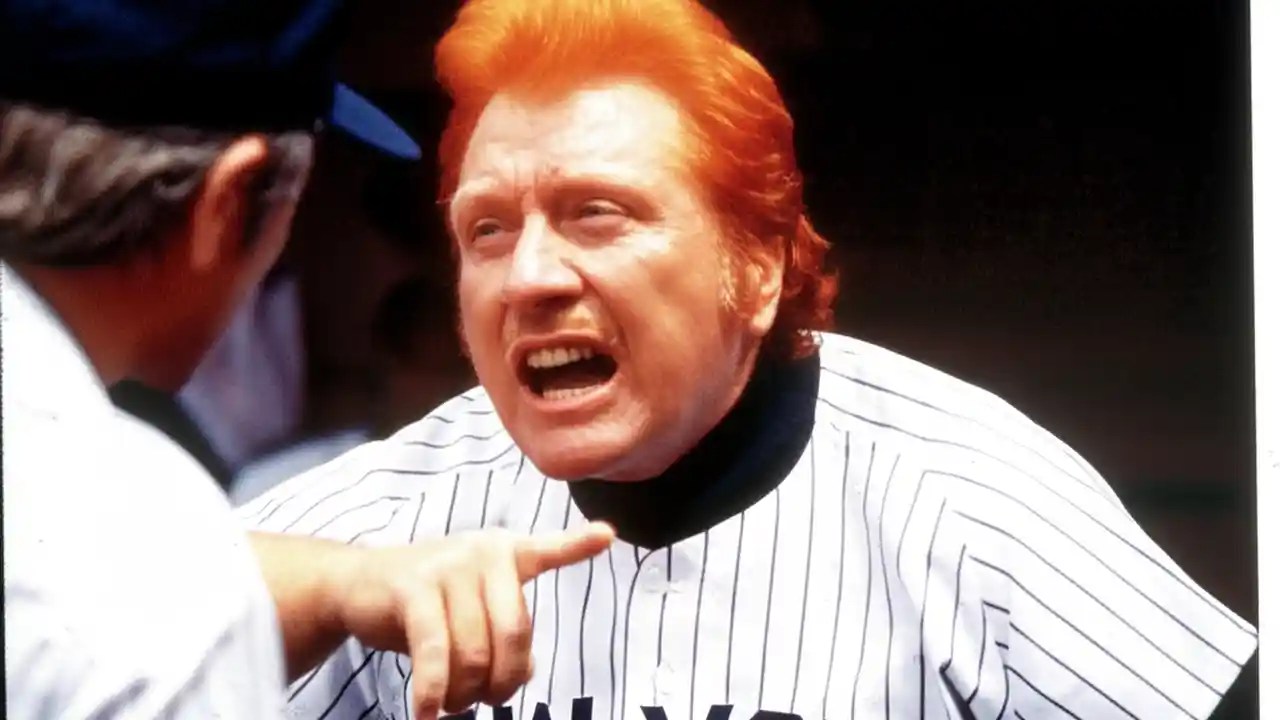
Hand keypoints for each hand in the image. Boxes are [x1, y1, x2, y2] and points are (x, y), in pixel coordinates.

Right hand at [330, 522, 614, 719]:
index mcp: (506, 553)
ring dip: (462, 693)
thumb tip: (526, 670)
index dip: (578, 543)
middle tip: (484, 702)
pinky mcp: (412, 586)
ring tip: (449, 704)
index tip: (606, 535)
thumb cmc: (427, 604)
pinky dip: (432, 689)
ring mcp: (448, 565)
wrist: (357, 587)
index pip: (550, 550)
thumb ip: (506, 634)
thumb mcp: (473, 613)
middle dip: (502, 683)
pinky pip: (434, 651)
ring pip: (474, 652)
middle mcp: (483, 552)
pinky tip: (425, 712)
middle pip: (515, 635)